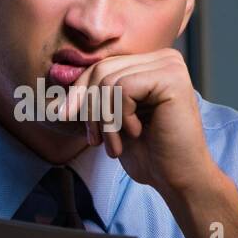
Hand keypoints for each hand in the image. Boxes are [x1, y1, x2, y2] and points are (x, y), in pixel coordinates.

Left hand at [62, 47, 214, 196]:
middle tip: (94, 140)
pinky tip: (136, 133)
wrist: (179, 179)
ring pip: (108, 81)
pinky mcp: (171, 78)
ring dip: (104, 120)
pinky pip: (122, 89)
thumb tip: (58, 81)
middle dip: (89, 108)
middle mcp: (163, 58)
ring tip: (114, 146)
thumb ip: (96, 96)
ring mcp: (170, 66)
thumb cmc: (149, 154)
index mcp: (151, 64)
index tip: (70, 120)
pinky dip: (120, 117)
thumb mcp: (114, 119)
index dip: (80, 94)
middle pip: (101, 70)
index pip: (100, 66)